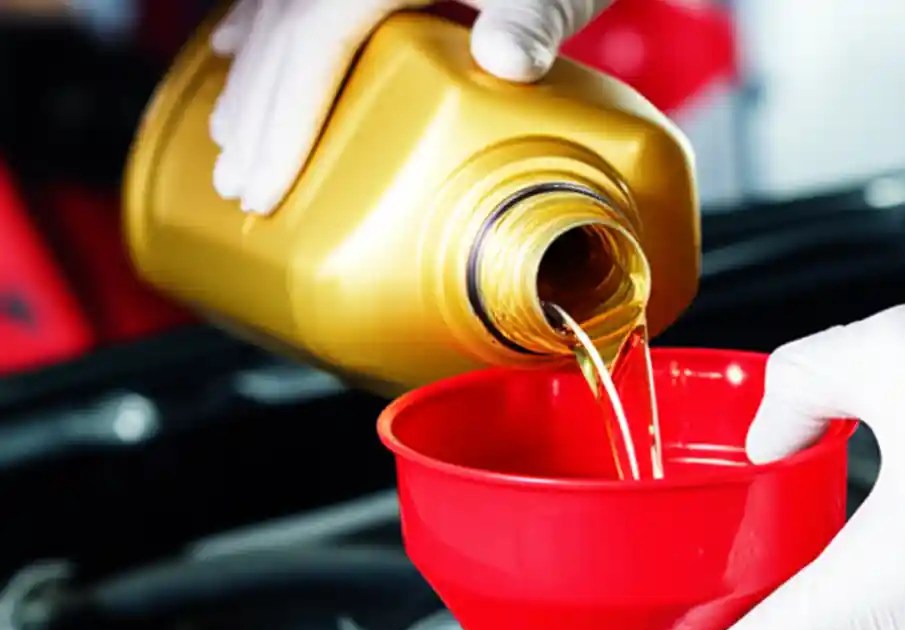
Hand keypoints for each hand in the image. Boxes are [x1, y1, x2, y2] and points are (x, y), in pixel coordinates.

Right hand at [207, 0, 612, 213]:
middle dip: (259, 117)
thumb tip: (506, 59)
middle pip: (286, 36)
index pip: (316, 42)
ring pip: (276, 14)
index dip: (286, 118)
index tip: (265, 187)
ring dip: (251, 79)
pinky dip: (259, 27)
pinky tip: (230, 51)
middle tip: (243, 191)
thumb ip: (531, 21)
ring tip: (229, 145)